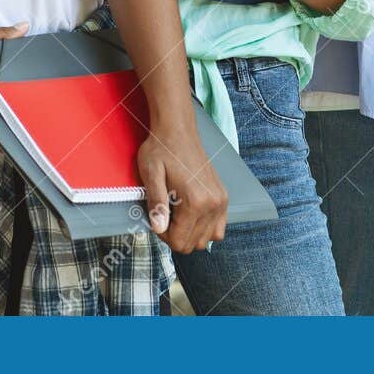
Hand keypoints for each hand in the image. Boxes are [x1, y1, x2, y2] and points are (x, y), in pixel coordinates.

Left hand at [136, 122, 227, 252]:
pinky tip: (192, 214)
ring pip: (207, 239)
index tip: (157, 218)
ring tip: (177, 213)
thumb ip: (156, 204)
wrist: (178, 130)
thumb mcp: (151, 175)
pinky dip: (205, 227)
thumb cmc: (161, 150)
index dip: (163, 235)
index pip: (180, 242)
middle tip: (165, 214)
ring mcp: (221, 201)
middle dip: (176, 235)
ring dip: (190, 233)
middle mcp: (212, 204)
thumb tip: (158, 228)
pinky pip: (219, 228)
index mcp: (195, 201)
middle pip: (194, 244)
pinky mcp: (223, 196)